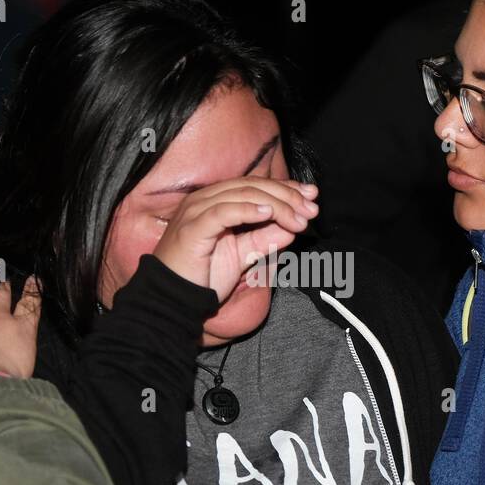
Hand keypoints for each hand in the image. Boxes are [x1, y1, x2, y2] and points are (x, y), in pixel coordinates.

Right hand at [152, 178, 318, 300]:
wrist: (173, 299)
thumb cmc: (203, 277)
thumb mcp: (243, 255)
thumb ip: (265, 239)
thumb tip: (293, 227)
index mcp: (215, 201)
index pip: (255, 186)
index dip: (285, 189)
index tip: (311, 197)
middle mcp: (204, 200)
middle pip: (252, 186)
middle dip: (287, 196)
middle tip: (311, 209)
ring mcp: (196, 211)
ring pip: (242, 195)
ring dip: (275, 204)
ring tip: (298, 216)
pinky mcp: (192, 227)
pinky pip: (223, 212)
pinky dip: (247, 210)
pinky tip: (268, 213)